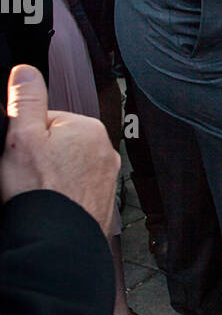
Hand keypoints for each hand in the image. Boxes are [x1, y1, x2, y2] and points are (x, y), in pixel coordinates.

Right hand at [0, 66, 118, 235]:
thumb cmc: (40, 192)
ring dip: (51, 177)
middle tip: (28, 176)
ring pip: (66, 168)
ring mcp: (106, 179)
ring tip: (38, 192)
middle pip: (58, 144)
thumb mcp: (21, 136)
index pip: (48, 120)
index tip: (21, 154)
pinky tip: (51, 205)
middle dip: (41, 157)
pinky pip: (75, 190)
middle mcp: (105, 152)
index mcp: (88, 128)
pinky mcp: (102, 202)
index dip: (27, 136)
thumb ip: (26, 99)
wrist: (57, 242)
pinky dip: (62, 196)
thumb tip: (25, 71)